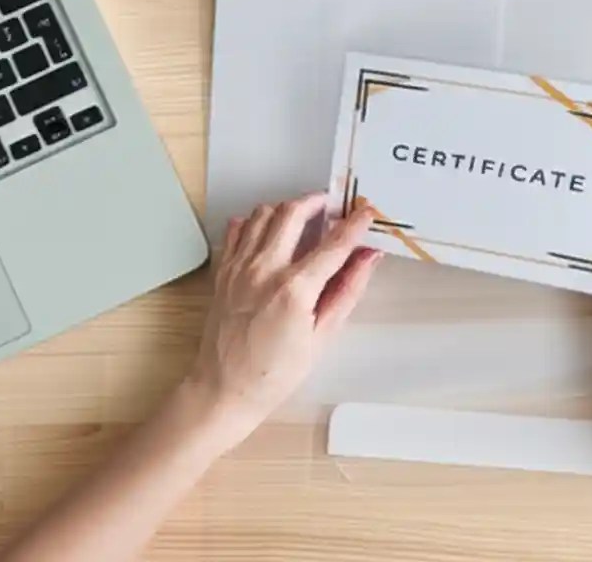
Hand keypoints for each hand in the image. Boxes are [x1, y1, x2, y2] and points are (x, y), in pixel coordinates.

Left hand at [185, 193, 381, 440]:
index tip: (367, 212)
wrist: (224, 388)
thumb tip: (368, 258)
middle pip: (293, 212)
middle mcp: (264, 270)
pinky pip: (238, 230)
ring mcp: (239, 268)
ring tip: (303, 219)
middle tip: (332, 207)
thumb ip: (347, 290)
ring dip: (286, 209)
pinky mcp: (223, 272)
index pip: (333, 243)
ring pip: (263, 214)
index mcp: (294, 290)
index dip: (355, 223)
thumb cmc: (275, 373)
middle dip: (317, 202)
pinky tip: (269, 234)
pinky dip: (255, 223)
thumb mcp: (322, 336)